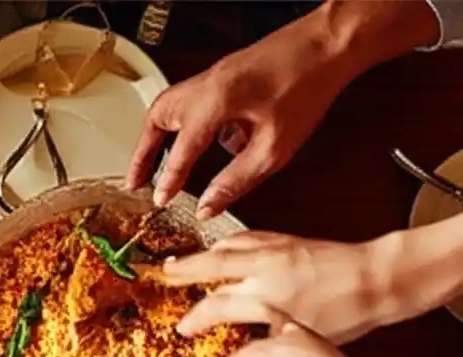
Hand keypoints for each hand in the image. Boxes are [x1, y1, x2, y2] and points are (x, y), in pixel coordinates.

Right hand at [126, 19, 351, 218]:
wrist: (327, 45)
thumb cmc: (307, 85)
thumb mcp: (274, 148)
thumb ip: (236, 180)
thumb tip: (210, 204)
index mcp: (213, 103)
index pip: (179, 152)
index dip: (168, 181)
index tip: (160, 201)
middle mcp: (205, 86)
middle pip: (156, 121)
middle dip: (142, 154)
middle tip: (135, 180)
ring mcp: (211, 76)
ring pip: (167, 106)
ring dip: (156, 135)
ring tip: (153, 161)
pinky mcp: (223, 75)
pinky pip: (189, 100)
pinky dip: (183, 121)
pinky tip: (202, 140)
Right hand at [167, 231, 397, 343]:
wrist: (380, 279)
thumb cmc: (349, 313)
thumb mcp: (304, 336)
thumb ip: (269, 337)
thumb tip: (248, 347)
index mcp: (266, 298)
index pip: (216, 306)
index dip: (195, 318)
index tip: (184, 328)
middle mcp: (265, 270)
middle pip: (212, 265)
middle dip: (184, 271)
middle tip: (164, 275)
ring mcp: (275, 250)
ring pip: (228, 246)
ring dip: (204, 253)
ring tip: (187, 259)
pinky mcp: (287, 240)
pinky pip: (248, 237)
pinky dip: (230, 242)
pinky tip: (227, 246)